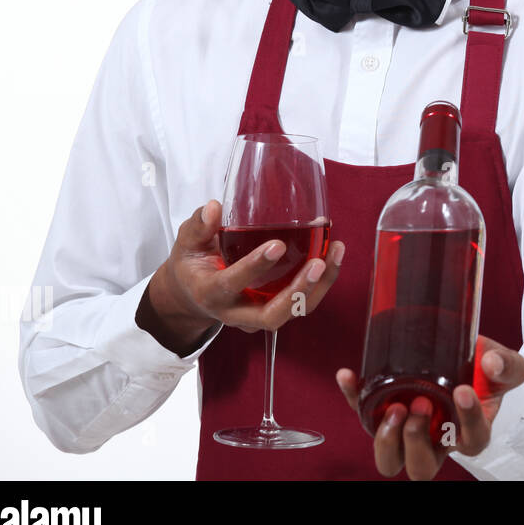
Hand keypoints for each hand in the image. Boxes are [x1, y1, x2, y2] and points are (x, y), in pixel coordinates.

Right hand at [137, 199, 345, 353]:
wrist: (191, 295)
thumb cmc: (192, 265)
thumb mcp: (187, 242)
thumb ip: (199, 226)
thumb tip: (214, 207)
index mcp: (210, 292)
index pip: (231, 284)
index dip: (254, 267)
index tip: (277, 245)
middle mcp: (236, 312)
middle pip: (271, 316)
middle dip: (297, 292)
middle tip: (317, 264)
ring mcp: (257, 317)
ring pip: (294, 311)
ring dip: (319, 286)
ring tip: (336, 253)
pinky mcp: (274, 310)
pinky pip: (303, 303)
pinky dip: (322, 282)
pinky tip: (334, 255)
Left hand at [336, 335, 523, 480]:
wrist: (467, 358)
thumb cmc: (486, 372)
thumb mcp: (507, 366)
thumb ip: (506, 365)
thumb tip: (489, 363)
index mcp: (469, 433)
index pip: (472, 441)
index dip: (467, 422)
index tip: (463, 391)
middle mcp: (436, 441)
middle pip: (422, 468)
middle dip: (416, 441)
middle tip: (419, 405)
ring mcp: (407, 432)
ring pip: (390, 460)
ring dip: (387, 440)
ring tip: (393, 407)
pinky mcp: (384, 414)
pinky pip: (363, 413)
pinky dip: (353, 398)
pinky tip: (349, 376)